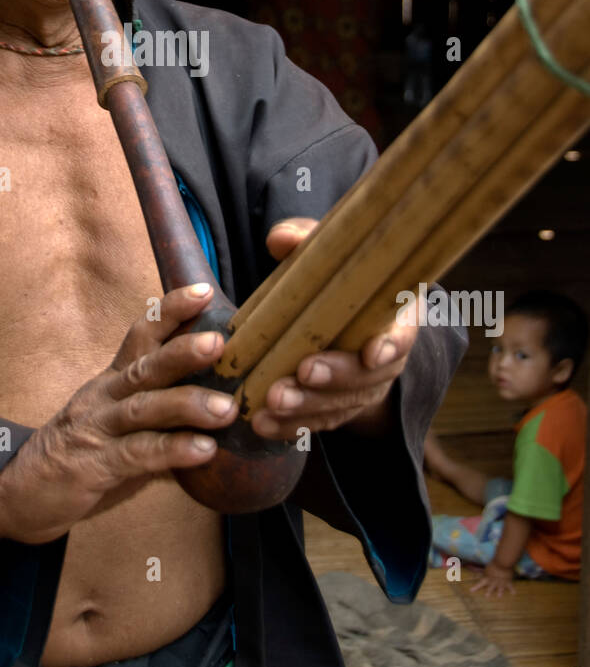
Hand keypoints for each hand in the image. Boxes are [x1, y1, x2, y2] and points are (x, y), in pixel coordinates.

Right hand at [0, 284, 238, 544]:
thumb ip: (157, 409)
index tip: (204, 291)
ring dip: (186, 405)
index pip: (140, 336)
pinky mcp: (92, 466)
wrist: (16, 491)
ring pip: (142, 409)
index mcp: (111, 381)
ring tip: (226, 408)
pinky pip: (135, 455)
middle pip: (144, 367)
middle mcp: (103, 397)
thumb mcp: (115, 420)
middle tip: (219, 341)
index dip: (171, 312)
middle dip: (182, 351)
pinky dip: (170, 450)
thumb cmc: (78, 453)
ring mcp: (96, 429)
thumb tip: (214, 399)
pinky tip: (203, 450)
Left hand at [249, 218, 417, 441]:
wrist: (341, 315)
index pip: (403, 333)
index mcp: (395, 316)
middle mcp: (385, 358)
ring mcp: (362, 389)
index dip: (391, 344)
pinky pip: (317, 423)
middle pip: (368, 377)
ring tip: (272, 402)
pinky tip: (263, 426)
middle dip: (335, 378)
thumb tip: (281, 239)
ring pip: (341, 405)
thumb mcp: (328, 256)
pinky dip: (291, 427)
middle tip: (303, 372)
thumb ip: (307, 243)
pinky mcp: (336, 409)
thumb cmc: (336, 278)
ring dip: (307, 407)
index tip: (371, 353)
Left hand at [470, 561, 515, 597]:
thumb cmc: (493, 564)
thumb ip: (481, 571)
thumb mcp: (486, 568)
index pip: (480, 583)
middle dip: (488, 592)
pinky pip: (510, 587)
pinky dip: (512, 590)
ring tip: (499, 596)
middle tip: (486, 596)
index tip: (471, 591)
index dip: (475, 587)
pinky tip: (514, 593)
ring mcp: (501, 583)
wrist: (503, 564)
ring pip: (500, 589)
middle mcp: (493, 582)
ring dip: (499, 592)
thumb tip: (474, 571)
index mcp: (487, 578)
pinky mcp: (508, 582)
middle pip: (490, 588)